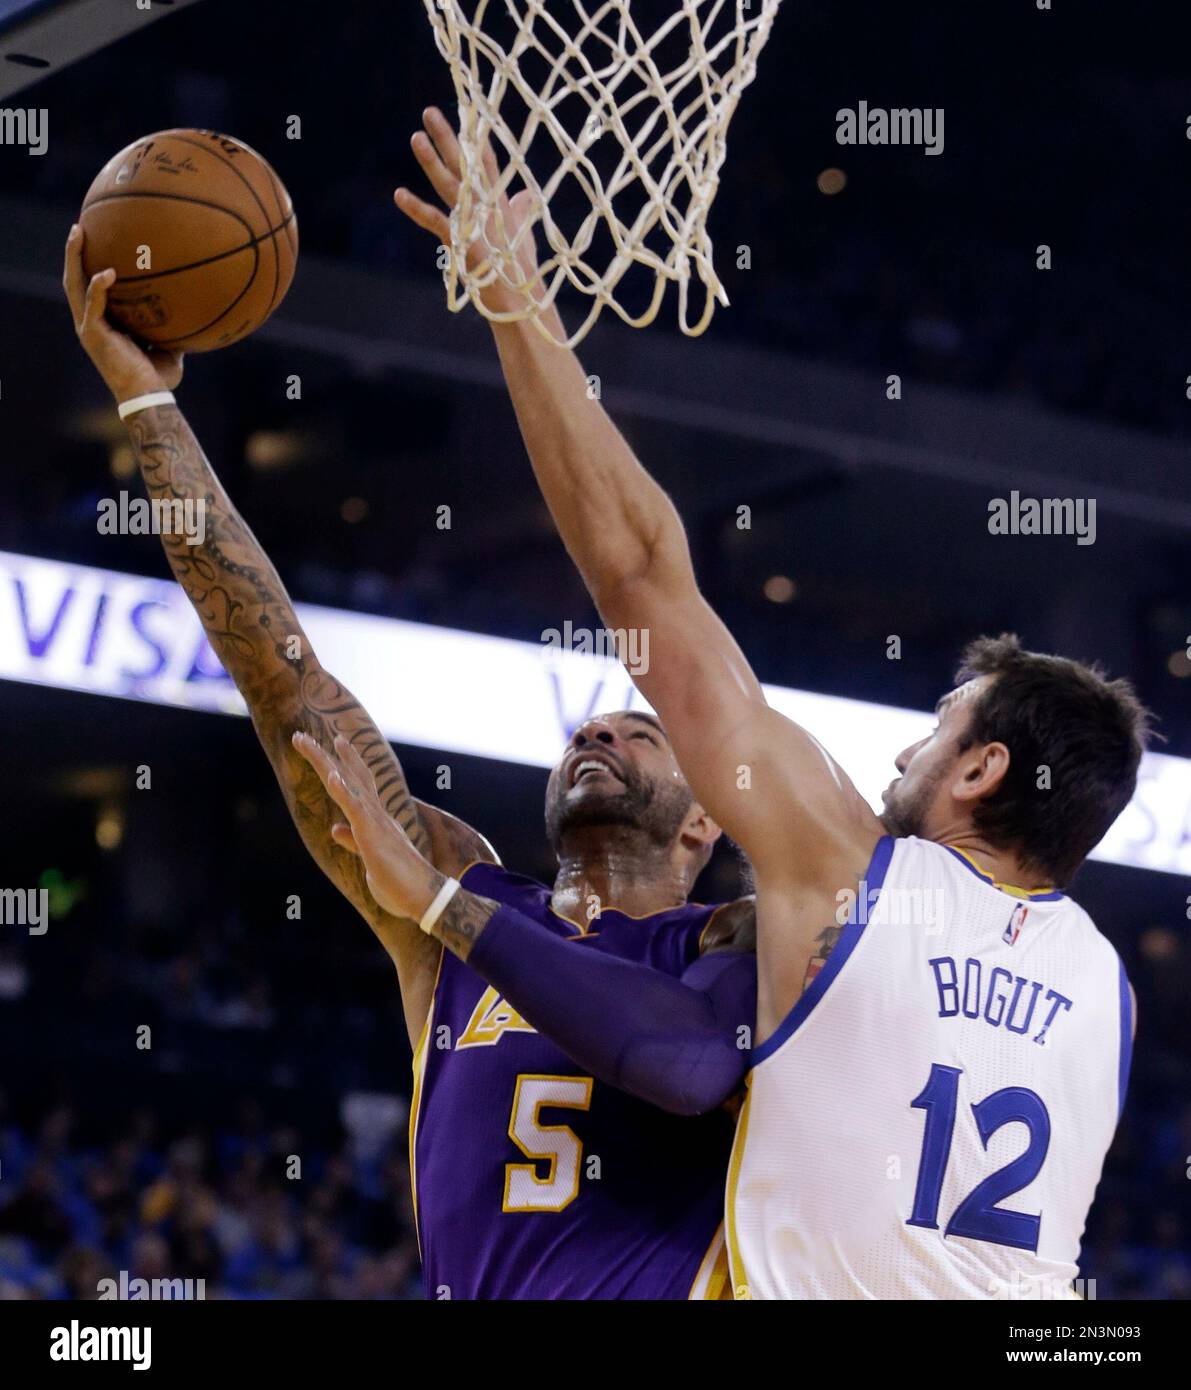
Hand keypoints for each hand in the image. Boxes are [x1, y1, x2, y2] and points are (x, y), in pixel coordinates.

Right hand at [63, 224, 184, 402]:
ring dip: (74, 258)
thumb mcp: (168, 347)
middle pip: (75, 280)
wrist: (148, 397)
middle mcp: (92, 322)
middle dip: (75, 253)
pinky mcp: (92, 334)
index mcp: (105, 323)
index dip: (91, 266)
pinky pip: (93, 303)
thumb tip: (193, 313)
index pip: (92, 289)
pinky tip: (108, 272)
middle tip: (80, 227)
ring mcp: (89, 327)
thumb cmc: (158, 378)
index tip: (98, 241)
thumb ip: (171, 329)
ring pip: (74, 285)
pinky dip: (98, 287)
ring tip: (79, 233)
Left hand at [292, 731, 443, 922]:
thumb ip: (353, 841)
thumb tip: (334, 828)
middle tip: (299, 736)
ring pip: (346, 784)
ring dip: (325, 761)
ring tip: (305, 742)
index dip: (343, 762)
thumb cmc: (399, 882)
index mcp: (374, 819)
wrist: (424, 898)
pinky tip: (332, 775)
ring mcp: (374, 822)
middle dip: (322, 755)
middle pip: (346, 775)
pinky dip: (344, 791)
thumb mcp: (369, 858)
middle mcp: (375, 813)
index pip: (356, 784)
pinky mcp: (373, 835)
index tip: (331, 742)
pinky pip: (356, 809)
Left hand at [394, 106, 540, 317]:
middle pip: (466, 164)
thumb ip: (523, 211)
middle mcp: (489, 207)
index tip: (467, 106)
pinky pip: (436, 221)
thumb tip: (526, 195)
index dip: (477, 133)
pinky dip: (416, 208)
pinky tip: (398, 194)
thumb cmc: (523, 271)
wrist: (523, 304)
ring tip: (415, 136)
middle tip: (430, 111)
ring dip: (432, 160)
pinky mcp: (464, 242)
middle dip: (449, 136)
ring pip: (450, 184)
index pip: (488, 160)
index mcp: (502, 202)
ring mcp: (476, 223)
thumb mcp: (524, 235)